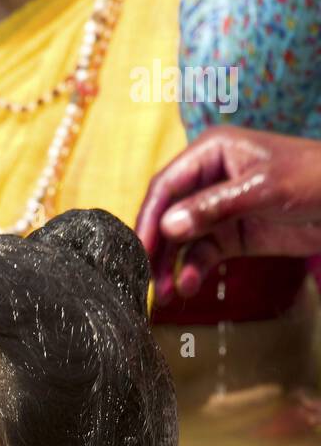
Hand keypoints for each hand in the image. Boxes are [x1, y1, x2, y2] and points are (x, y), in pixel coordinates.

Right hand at [136, 127, 320, 302]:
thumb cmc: (314, 178)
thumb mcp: (262, 190)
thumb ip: (214, 208)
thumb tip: (169, 226)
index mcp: (211, 152)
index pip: (166, 185)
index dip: (150, 218)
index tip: (141, 249)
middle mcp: (208, 179)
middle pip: (168, 215)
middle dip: (157, 249)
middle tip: (147, 278)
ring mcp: (218, 210)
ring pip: (181, 241)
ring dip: (171, 267)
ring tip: (168, 293)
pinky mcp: (231, 236)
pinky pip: (201, 255)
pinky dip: (192, 272)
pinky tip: (189, 286)